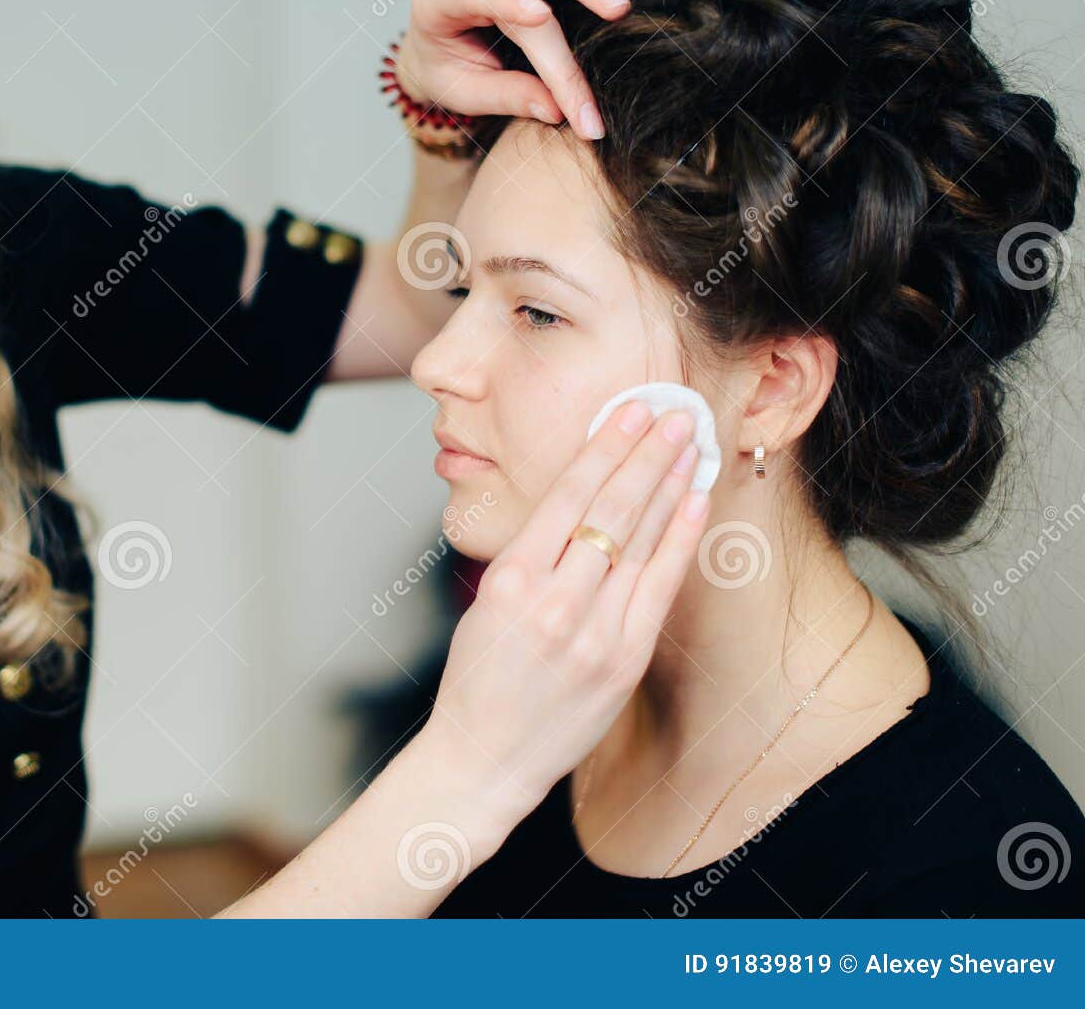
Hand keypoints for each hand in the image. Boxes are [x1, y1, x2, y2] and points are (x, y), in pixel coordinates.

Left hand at [396, 0, 628, 138]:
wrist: (435, 51)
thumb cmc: (445, 70)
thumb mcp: (460, 92)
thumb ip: (504, 97)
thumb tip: (555, 110)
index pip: (483, 0)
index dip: (513, 12)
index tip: (543, 32)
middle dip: (565, 27)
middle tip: (598, 52)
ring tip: (618, 6)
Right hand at [418, 400, 709, 824]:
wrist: (483, 759)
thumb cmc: (478, 681)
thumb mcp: (486, 604)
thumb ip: (530, 556)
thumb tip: (578, 500)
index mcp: (509, 581)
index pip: (567, 497)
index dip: (603, 449)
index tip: (628, 413)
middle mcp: (554, 603)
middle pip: (610, 511)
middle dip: (645, 454)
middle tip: (671, 412)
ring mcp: (594, 634)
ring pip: (640, 542)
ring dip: (668, 485)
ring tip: (688, 444)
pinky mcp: (623, 662)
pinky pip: (659, 588)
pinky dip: (678, 541)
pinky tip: (692, 504)